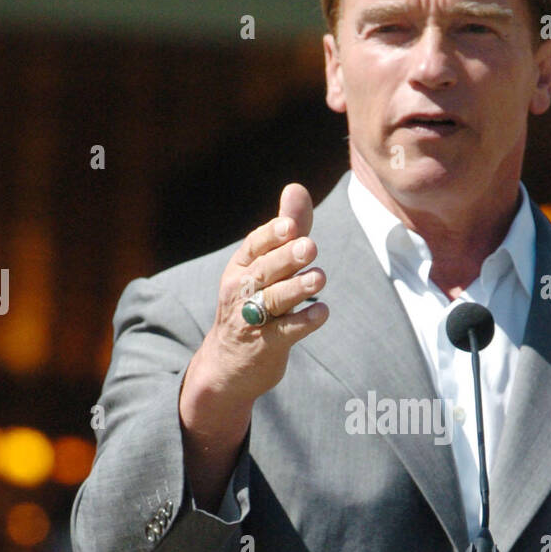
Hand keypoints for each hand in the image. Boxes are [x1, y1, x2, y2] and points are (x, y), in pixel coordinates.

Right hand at [186, 183, 327, 412]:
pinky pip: (286, 332)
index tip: (291, 225)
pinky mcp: (267, 345)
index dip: (272, 235)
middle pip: (265, 271)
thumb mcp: (265, 266)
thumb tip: (296, 187)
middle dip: (287, 258)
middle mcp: (242, 291)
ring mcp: (252, 319)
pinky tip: (322, 312)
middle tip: (310, 246)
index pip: (254, 246)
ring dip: (297, 288)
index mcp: (240, 268)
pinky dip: (304, 322)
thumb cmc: (252, 303)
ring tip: (319, 278)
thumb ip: (287, 230)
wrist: (228, 364)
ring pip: (274, 300)